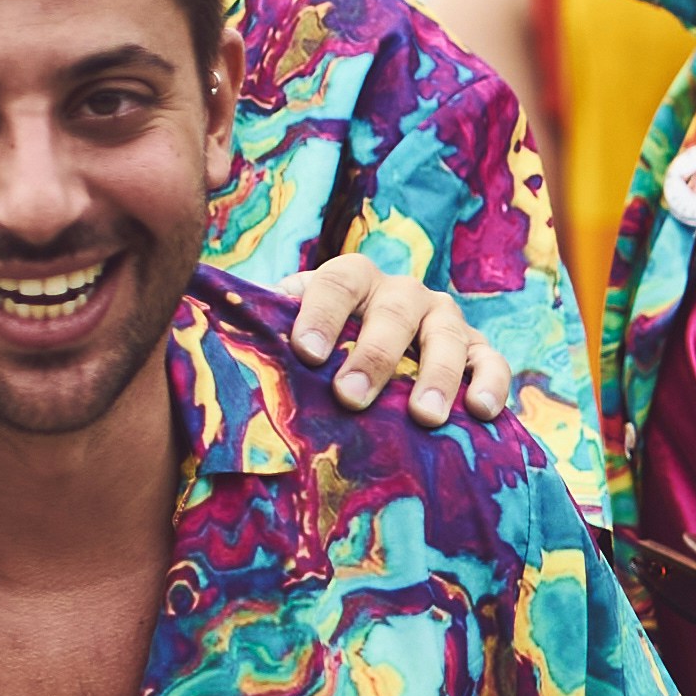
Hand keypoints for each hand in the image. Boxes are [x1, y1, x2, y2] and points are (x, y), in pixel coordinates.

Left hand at [284, 249, 523, 423]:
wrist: (375, 359)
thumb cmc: (322, 353)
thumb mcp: (290, 335)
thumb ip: (262, 331)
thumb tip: (204, 336)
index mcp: (353, 279)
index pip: (337, 283)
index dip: (321, 315)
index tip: (305, 353)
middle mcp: (401, 293)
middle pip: (393, 312)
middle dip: (374, 355)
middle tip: (352, 396)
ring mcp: (443, 320)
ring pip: (446, 337)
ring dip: (436, 375)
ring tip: (425, 416)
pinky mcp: (477, 350)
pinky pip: (491, 361)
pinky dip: (490, 383)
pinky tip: (481, 411)